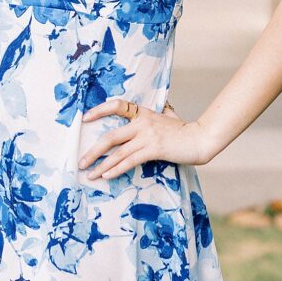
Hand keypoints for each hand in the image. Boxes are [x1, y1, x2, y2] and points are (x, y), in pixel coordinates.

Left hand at [77, 97, 208, 180]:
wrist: (200, 139)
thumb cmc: (185, 130)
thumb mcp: (169, 116)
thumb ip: (161, 113)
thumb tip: (163, 108)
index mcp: (143, 113)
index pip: (117, 105)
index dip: (99, 110)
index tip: (85, 118)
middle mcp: (142, 122)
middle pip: (111, 136)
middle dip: (93, 151)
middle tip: (81, 161)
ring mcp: (147, 135)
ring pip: (118, 152)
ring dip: (101, 165)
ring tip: (90, 174)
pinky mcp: (154, 149)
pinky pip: (130, 160)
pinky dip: (117, 169)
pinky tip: (107, 175)